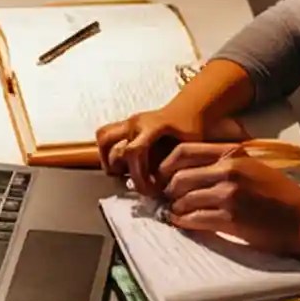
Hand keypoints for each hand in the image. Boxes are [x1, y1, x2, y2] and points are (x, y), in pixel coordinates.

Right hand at [95, 106, 248, 196]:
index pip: (135, 152)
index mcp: (154, 125)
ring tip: (123, 176)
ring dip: (109, 160)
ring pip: (104, 138)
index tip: (150, 190)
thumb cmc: (195, 128)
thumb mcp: (194, 145)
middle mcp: (137, 122)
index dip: (139, 175)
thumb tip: (172, 187)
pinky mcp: (125, 125)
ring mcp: (129, 121)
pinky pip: (106, 136)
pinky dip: (107, 152)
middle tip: (136, 184)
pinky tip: (122, 168)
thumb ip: (182, 164)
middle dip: (122, 171)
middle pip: (113, 146)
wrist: (192, 110)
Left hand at [158, 142, 299, 264]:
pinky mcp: (230, 219)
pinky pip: (194, 219)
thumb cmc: (281, 195)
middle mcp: (228, 171)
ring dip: (174, 208)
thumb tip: (194, 169)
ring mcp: (228, 195)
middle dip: (167, 190)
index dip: (165, 165)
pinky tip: (181, 223)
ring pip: (184, 199)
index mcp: (233, 154)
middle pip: (179, 176)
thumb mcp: (254, 166)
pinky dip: (183, 222)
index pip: (184, 151)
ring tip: (173, 212)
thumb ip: (227, 162)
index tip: (160, 175)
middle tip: (164, 198)